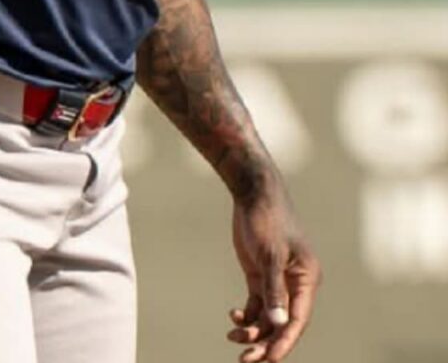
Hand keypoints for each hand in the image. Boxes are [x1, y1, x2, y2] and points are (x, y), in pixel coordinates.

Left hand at [226, 188, 318, 361]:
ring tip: (232, 336)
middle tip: (245, 359)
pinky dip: (247, 314)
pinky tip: (233, 316)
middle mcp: (296, 285)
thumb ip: (274, 290)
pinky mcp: (261, 275)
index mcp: (306, 280)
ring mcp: (278, 281)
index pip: (298, 320)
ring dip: (254, 330)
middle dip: (266, 342)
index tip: (269, 359)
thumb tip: (279, 324)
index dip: (284, 342)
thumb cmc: (266, 220)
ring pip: (269, 316)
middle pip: (283, 323)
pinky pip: (258, 304)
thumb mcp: (269, 255)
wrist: (253, 194)